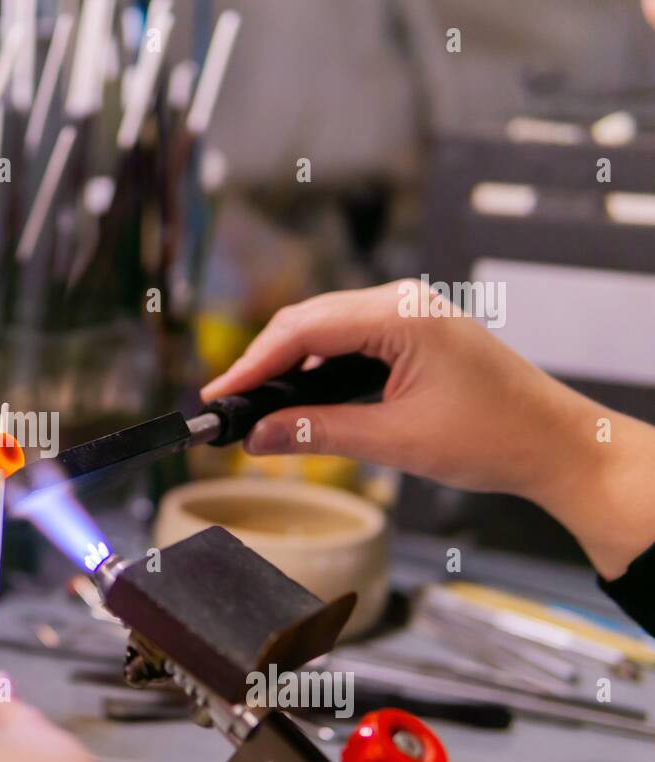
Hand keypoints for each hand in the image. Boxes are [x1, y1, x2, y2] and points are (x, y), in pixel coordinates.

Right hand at [201, 279, 654, 578]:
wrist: (557, 445)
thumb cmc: (496, 437)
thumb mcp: (395, 440)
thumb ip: (319, 432)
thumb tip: (258, 436)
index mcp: (401, 314)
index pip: (303, 329)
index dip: (252, 364)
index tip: (219, 397)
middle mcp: (403, 301)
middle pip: (307, 322)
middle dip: (262, 364)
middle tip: (226, 407)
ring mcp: (409, 313)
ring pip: (324, 330)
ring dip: (288, 366)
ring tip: (254, 406)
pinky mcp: (412, 333)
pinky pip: (347, 340)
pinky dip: (316, 368)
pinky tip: (298, 397)